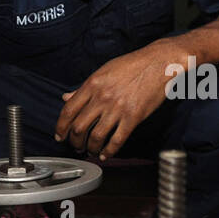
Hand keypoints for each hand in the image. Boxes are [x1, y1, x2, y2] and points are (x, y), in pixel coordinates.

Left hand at [55, 41, 177, 159]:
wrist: (159, 63)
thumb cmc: (133, 65)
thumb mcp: (104, 71)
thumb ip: (84, 87)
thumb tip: (66, 97)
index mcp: (92, 85)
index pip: (68, 111)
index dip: (61, 127)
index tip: (59, 136)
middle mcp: (102, 97)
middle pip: (79, 127)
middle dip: (74, 142)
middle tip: (76, 146)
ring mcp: (117, 108)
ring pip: (95, 137)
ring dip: (90, 148)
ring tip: (90, 151)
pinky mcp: (133, 117)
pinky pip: (116, 140)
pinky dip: (108, 151)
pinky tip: (105, 154)